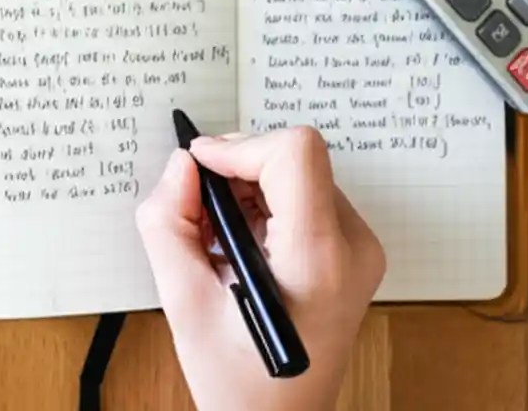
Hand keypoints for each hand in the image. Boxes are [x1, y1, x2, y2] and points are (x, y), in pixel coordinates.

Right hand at [136, 127, 385, 410]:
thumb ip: (169, 222)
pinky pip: (304, 196)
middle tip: (196, 215)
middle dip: (235, 173)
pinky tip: (238, 248)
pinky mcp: (351, 251)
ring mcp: (358, 249)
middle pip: (293, 160)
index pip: (295, 154)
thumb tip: (181, 167)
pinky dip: (262, 206)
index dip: (238, 147)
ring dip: (246, 191)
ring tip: (215, 240)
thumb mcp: (182, 301)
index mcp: (317, 260)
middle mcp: (352, 247)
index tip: (199, 166)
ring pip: (296, 173)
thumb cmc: (238, 379)